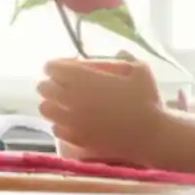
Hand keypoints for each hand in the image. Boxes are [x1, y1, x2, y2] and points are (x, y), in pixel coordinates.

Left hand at [37, 58, 166, 163]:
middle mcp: (71, 98)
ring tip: (67, 105)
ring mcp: (70, 120)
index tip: (71, 68)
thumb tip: (110, 55)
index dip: (59, 65)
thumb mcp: (138, 69)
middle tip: (67, 86)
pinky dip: (60, 124)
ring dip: (53, 104)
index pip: (52, 67)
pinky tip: (74, 122)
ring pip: (45, 109)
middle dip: (53, 84)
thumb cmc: (147, 100)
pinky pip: (55, 129)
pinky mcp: (74, 139)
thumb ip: (119, 59)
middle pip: (43, 87)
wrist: (151, 136)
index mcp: (83, 78)